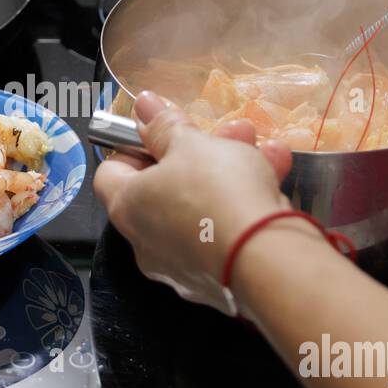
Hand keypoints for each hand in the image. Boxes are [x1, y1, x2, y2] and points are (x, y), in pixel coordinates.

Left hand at [92, 92, 322, 312]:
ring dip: (230, 175)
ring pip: (201, 209)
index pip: (112, 172)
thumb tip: (142, 106)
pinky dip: (245, 209)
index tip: (164, 134)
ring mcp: (181, 266)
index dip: (135, 147)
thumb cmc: (217, 192)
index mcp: (127, 206)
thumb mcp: (192, 145)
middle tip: (229, 134)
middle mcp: (145, 242)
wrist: (266, 260)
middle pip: (165, 189)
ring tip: (263, 151)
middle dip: (200, 154)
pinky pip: (224, 235)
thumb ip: (165, 125)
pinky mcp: (217, 282)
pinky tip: (276, 182)